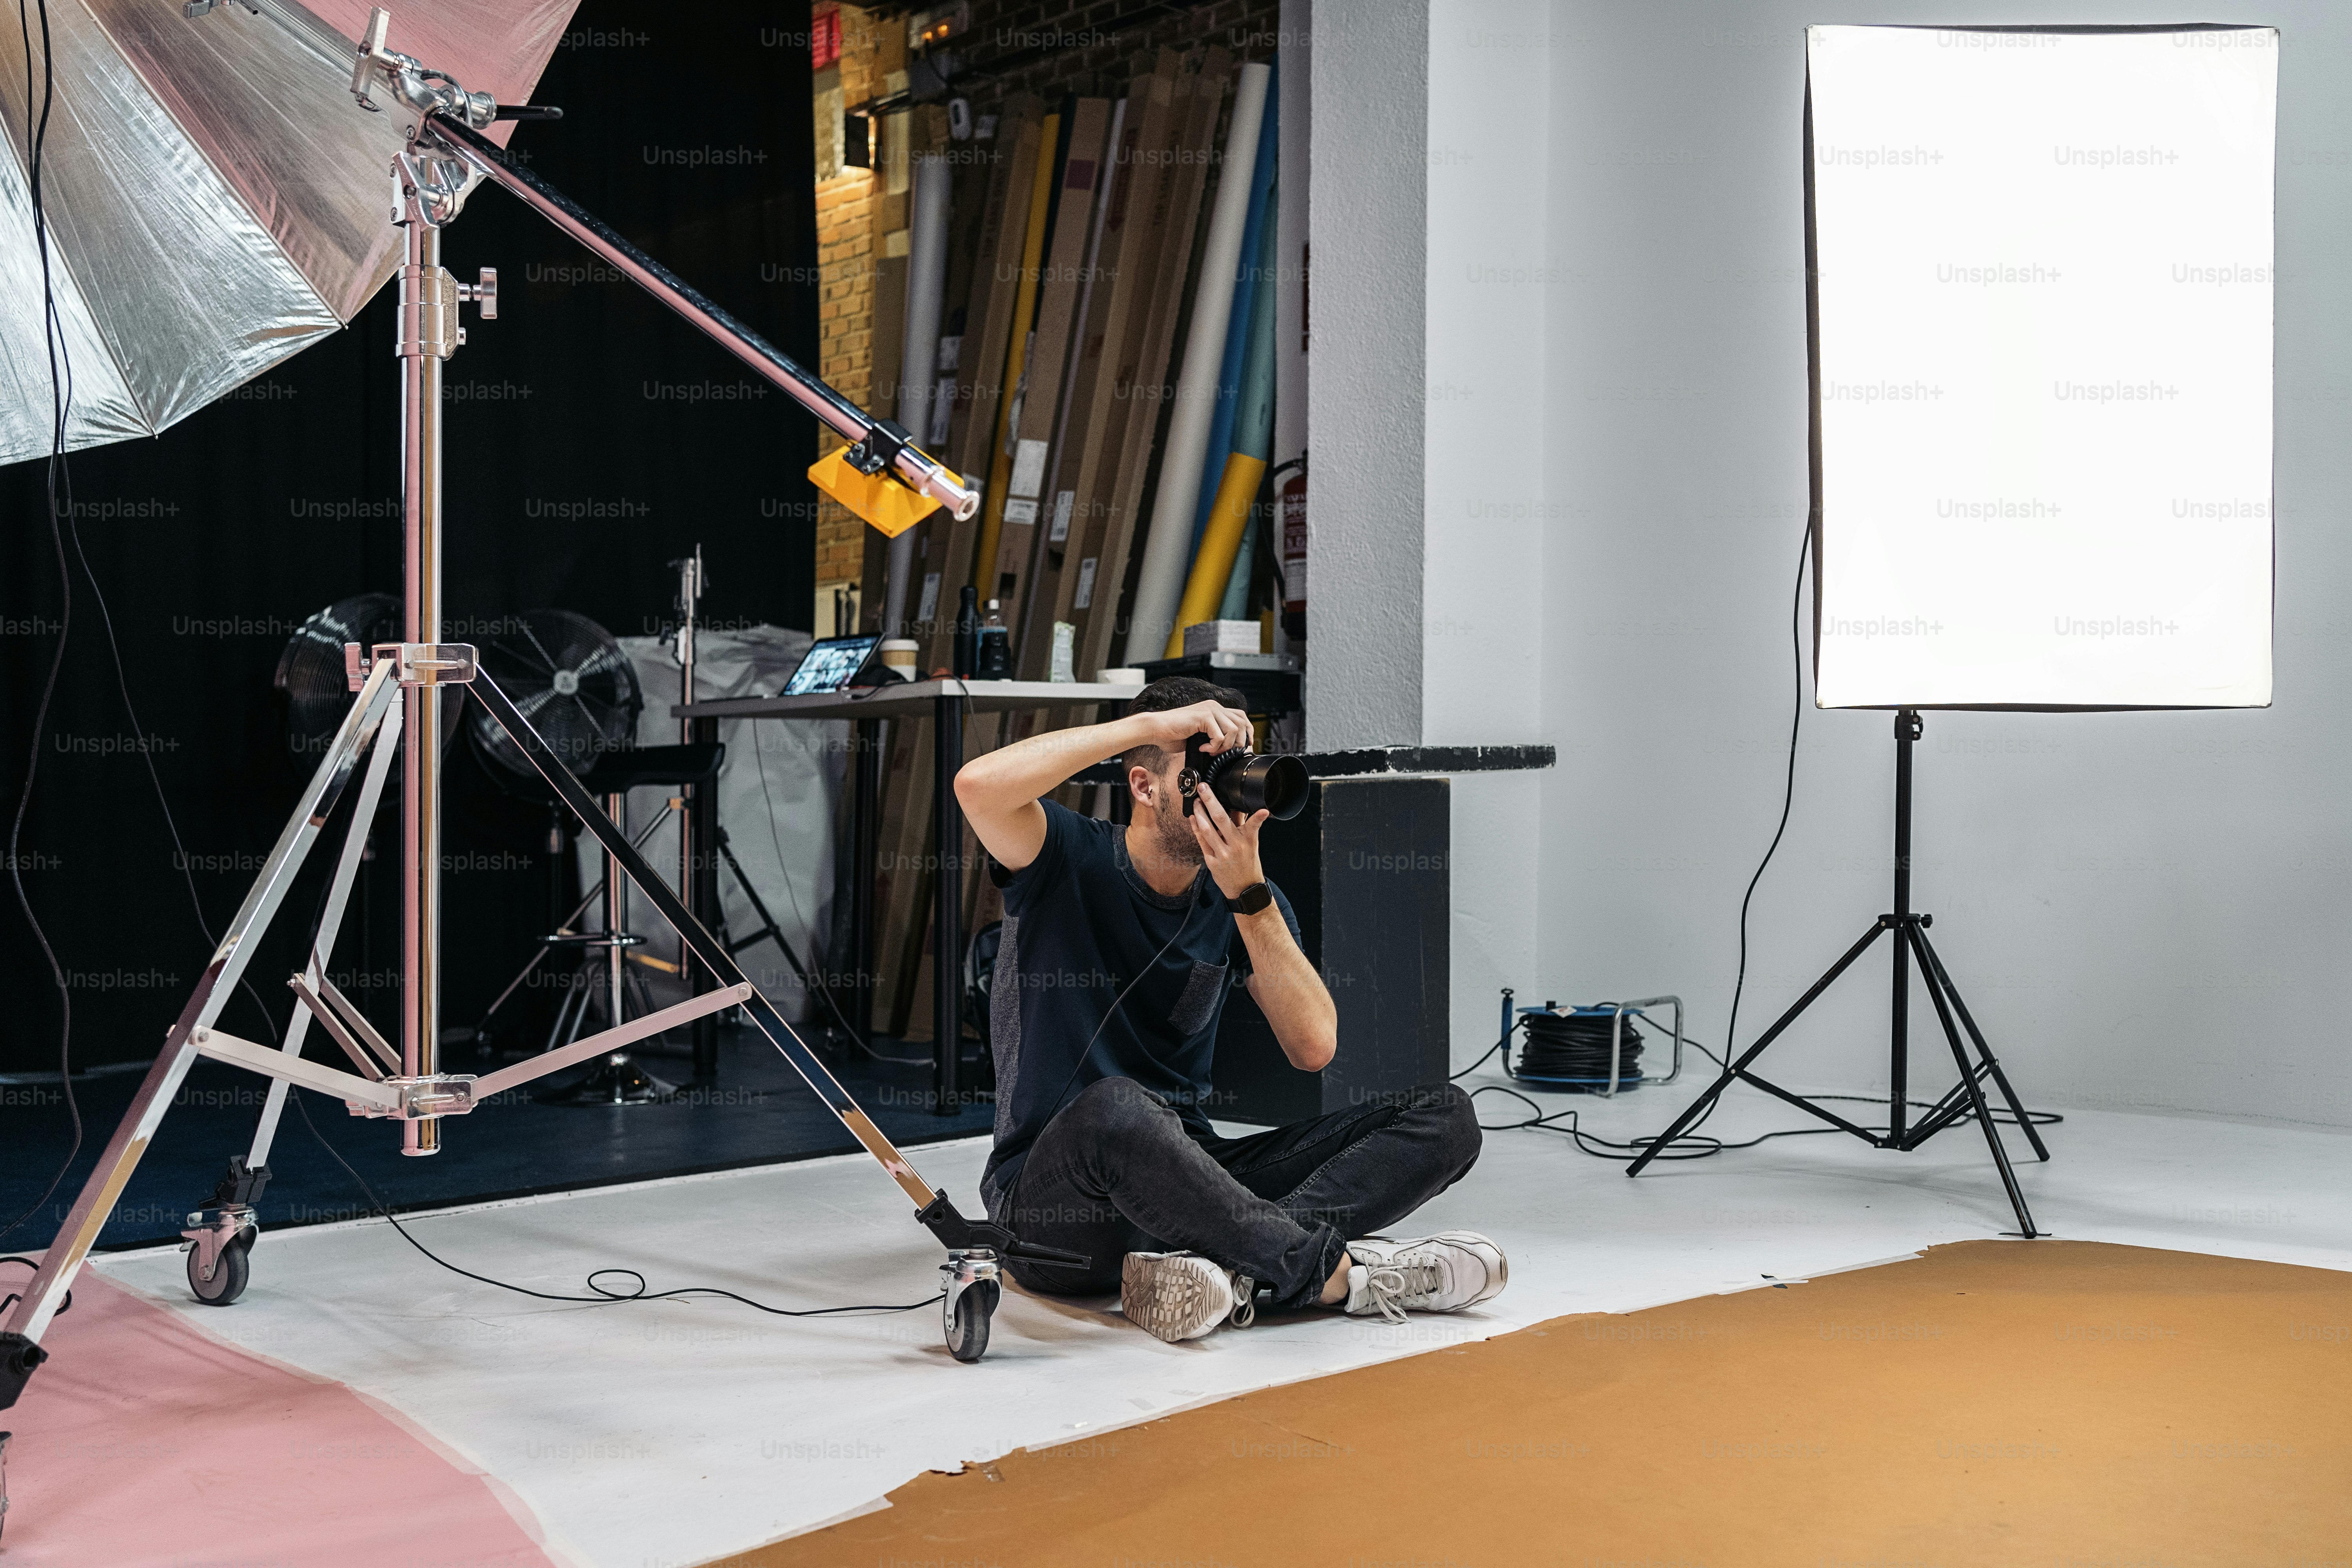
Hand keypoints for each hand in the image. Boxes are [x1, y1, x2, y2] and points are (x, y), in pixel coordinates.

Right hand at [1144, 699, 1251, 755]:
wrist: (1156, 729)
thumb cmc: (1173, 734)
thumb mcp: (1200, 735)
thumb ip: (1214, 736)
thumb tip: (1230, 749)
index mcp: (1214, 709)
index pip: (1241, 717)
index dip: (1247, 731)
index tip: (1244, 746)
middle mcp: (1214, 706)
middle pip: (1241, 723)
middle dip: (1238, 742)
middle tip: (1224, 753)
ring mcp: (1209, 710)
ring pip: (1233, 730)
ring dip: (1225, 746)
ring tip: (1211, 751)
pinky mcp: (1203, 716)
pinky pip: (1220, 736)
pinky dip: (1213, 746)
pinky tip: (1202, 748)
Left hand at [1190, 775, 1270, 899]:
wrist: (1244, 890)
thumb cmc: (1249, 864)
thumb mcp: (1251, 845)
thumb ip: (1244, 825)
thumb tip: (1238, 807)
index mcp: (1248, 841)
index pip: (1252, 824)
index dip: (1256, 815)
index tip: (1261, 809)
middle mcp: (1235, 846)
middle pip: (1220, 819)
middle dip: (1210, 801)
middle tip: (1203, 788)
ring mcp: (1222, 854)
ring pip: (1207, 829)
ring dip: (1199, 813)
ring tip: (1196, 802)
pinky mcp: (1211, 861)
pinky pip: (1201, 841)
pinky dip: (1196, 828)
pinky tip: (1192, 818)